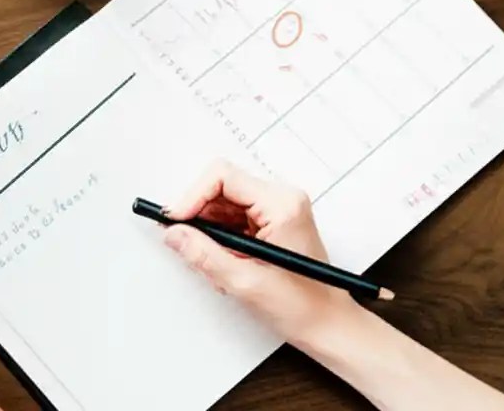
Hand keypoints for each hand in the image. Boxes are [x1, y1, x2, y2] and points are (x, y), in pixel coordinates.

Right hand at [162, 160, 360, 344]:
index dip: (192, 196)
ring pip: (223, 204)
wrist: (329, 325)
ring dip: (211, 232)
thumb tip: (174, 233)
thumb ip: (203, 254)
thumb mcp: (245, 282)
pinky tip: (229, 264)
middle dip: (200, 218)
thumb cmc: (304, 306)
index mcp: (281, 205)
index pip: (222, 176)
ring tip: (218, 264)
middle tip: (189, 245)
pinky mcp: (272, 221)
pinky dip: (221, 240)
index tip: (175, 220)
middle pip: (220, 188)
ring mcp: (278, 209)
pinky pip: (232, 218)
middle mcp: (282, 199)